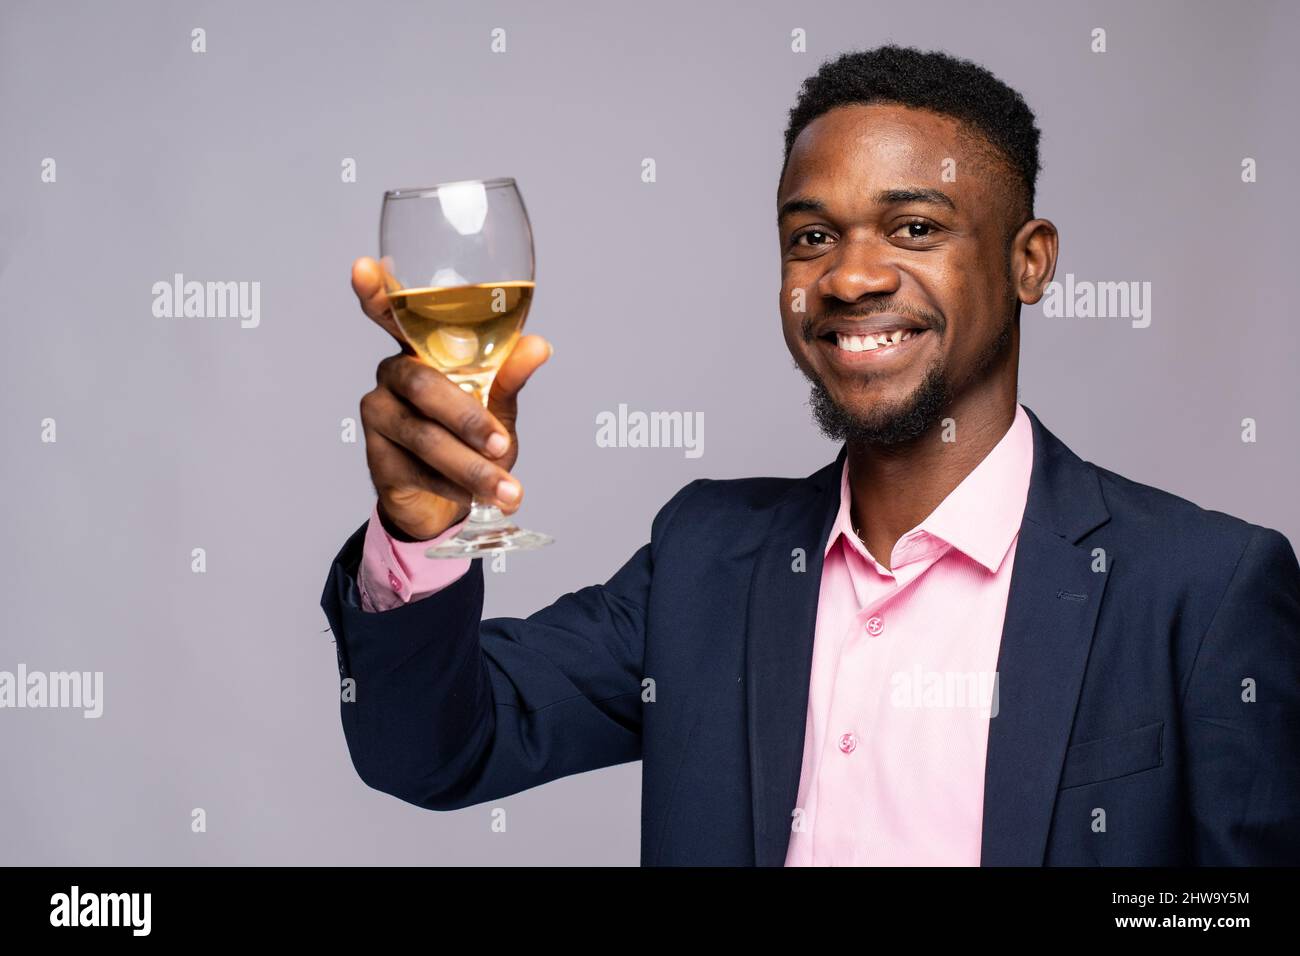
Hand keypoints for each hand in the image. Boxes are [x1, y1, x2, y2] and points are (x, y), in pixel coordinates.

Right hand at [352, 256, 551, 540]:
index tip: (362, 267)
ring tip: (507, 489)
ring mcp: (379, 413)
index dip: (375, 292)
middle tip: (503, 444)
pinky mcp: (376, 455)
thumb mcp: (499, 406)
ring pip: (424, 434)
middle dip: (467, 417)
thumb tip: (539, 347)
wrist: (450, 502)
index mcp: (421, 350)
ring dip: (470, 466)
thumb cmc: (472, 439)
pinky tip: (478, 499)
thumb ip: (511, 375)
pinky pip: (418, 469)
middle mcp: (393, 375)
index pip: (390, 315)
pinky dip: (455, 485)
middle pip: (422, 384)